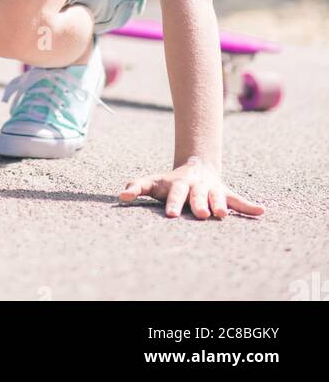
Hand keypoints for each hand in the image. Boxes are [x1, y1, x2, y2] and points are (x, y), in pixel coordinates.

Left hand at [119, 156, 264, 218]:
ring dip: (221, 206)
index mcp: (179, 184)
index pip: (175, 193)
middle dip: (199, 204)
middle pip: (197, 195)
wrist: (196, 166)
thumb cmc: (170, 182)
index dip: (172, 203)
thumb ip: (138, 185)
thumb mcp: (154, 182)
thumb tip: (121, 194)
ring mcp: (212, 190)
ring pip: (218, 198)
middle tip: (200, 214)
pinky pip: (239, 200)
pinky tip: (261, 211)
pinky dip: (249, 206)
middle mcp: (197, 186)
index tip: (170, 215)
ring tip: (223, 214)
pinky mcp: (226, 194)